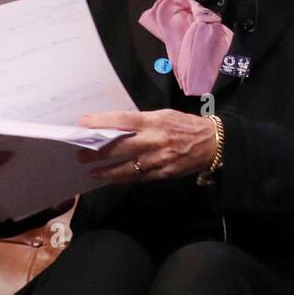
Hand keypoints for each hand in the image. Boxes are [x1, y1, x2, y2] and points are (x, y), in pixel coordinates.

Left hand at [75, 110, 218, 182]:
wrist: (213, 143)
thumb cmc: (186, 125)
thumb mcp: (166, 115)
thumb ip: (143, 122)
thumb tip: (118, 127)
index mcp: (155, 121)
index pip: (124, 120)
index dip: (102, 121)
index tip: (83, 123)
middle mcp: (155, 140)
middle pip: (121, 146)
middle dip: (98, 151)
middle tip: (81, 154)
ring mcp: (159, 159)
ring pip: (127, 168)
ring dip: (107, 171)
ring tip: (93, 172)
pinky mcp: (164, 173)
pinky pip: (139, 178)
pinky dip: (124, 179)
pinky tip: (113, 179)